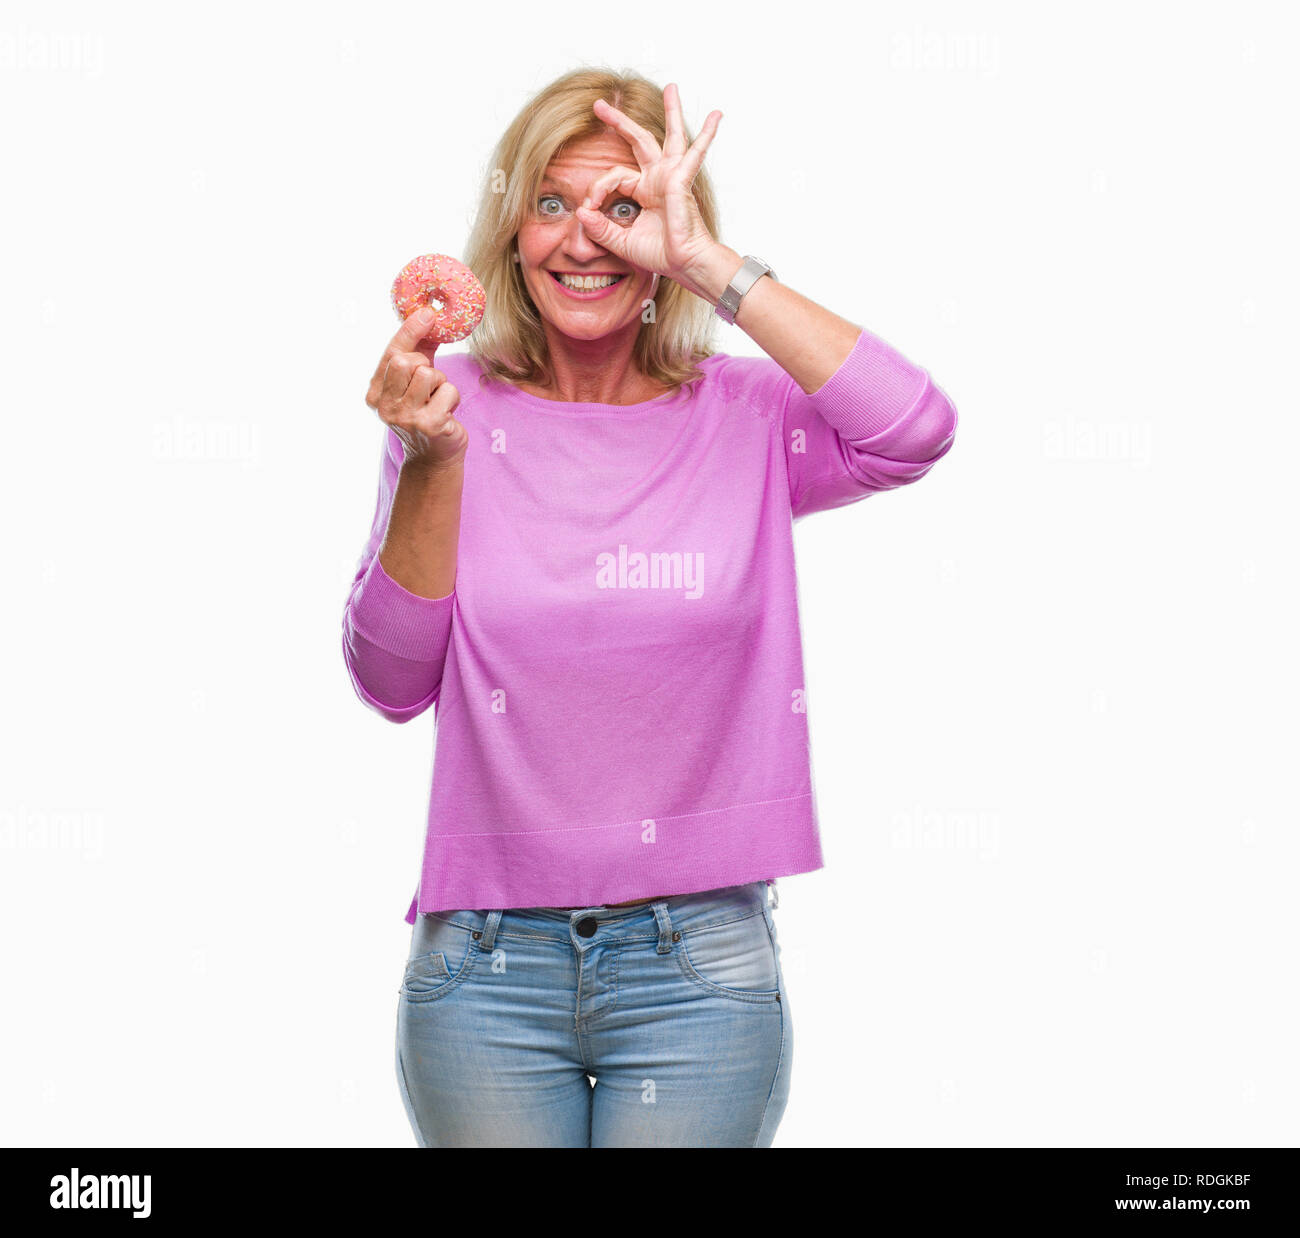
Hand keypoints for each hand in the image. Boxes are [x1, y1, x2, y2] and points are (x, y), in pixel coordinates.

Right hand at [365, 307, 467, 469]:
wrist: (434, 459)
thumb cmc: (425, 415)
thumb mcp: (414, 385)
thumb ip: (418, 354)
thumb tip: (428, 317)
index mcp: (375, 394)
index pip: (390, 354)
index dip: (409, 331)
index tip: (427, 313)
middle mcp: (385, 407)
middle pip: (408, 361)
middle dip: (426, 366)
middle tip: (429, 385)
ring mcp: (406, 418)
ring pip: (429, 374)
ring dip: (441, 383)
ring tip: (437, 400)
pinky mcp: (430, 425)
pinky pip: (448, 391)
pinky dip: (452, 398)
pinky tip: (447, 413)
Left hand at [574, 83, 723, 297]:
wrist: (685, 264)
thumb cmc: (660, 254)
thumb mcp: (621, 240)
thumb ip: (600, 227)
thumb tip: (581, 212)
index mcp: (645, 191)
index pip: (615, 176)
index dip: (597, 188)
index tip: (588, 208)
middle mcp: (659, 179)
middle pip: (638, 141)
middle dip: (618, 122)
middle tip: (599, 105)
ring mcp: (672, 176)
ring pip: (670, 136)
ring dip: (671, 111)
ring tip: (672, 87)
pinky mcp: (682, 179)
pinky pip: (695, 153)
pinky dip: (707, 135)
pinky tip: (717, 116)